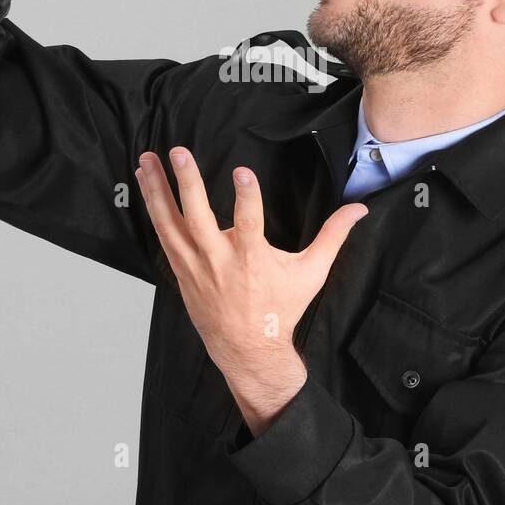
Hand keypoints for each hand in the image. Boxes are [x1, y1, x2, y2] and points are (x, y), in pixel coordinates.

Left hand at [134, 148, 368, 434]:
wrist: (248, 350)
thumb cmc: (279, 310)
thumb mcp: (311, 273)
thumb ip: (333, 236)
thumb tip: (359, 209)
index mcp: (252, 260)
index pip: (249, 224)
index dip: (247, 197)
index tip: (242, 172)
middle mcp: (219, 262)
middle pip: (198, 218)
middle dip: (187, 183)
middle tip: (180, 153)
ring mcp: (195, 266)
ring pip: (170, 224)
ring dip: (157, 191)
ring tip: (147, 161)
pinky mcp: (181, 270)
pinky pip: (163, 234)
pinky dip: (153, 209)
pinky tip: (146, 185)